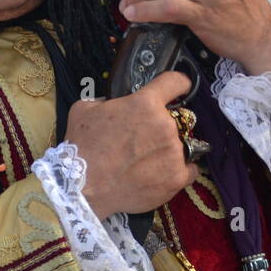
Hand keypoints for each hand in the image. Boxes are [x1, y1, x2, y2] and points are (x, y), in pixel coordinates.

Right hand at [64, 70, 199, 220]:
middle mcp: (165, 125)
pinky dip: (178, 170)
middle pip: (174, 119)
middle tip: (139, 141)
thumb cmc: (81, 149)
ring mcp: (174, 152)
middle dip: (160, 126)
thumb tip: (112, 104)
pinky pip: (189, 169)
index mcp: (145, 104)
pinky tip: (161, 174)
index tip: (177, 89)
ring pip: (181, 145)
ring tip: (144, 162)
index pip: (175, 82)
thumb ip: (104, 101)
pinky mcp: (177, 177)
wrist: (83, 188)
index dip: (177, 84)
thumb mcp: (83, 110)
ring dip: (166, 149)